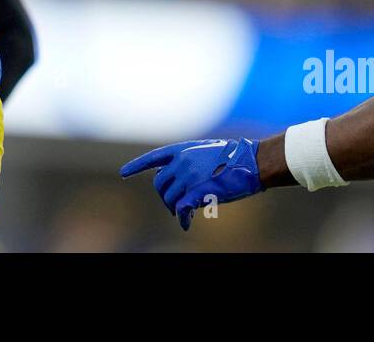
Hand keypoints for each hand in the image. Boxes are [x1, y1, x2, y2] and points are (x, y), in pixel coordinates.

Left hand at [120, 138, 262, 230]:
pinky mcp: (198, 190)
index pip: (152, 158)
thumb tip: (172, 181)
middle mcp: (181, 161)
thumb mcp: (205, 152)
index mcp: (182, 149)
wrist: (250, 161)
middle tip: (174, 206)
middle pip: (159, 184)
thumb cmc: (232, 158)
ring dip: (174, 208)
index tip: (123, 173)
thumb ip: (186, 163)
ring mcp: (189, 175)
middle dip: (164, 197)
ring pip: (169, 198)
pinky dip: (182, 218)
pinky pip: (182, 208)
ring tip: (185, 211)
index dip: (136, 166)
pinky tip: (185, 223)